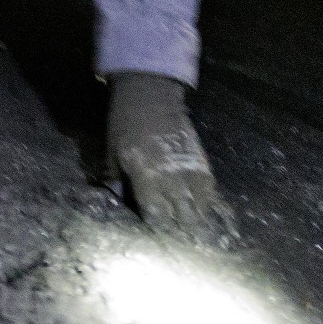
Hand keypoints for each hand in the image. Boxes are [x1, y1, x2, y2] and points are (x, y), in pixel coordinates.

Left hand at [107, 73, 229, 239]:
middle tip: (172, 226)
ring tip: (188, 221)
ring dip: (193, 214)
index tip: (153, 224)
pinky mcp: (202, 160)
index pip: (157, 215)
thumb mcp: (113, 154)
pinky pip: (209, 188)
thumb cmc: (125, 126)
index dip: (156, 224)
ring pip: (199, 205)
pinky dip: (205, 199)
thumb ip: (118, 180)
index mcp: (148, 177)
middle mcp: (173, 178)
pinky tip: (200, 204)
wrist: (150, 97)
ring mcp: (190, 169)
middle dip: (177, 224)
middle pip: (182, 215)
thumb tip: (119, 200)